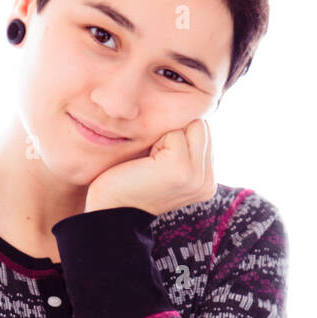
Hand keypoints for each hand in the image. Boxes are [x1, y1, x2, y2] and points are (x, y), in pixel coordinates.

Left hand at [84, 117, 214, 215]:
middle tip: (152, 162)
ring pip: (192, 124)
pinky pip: (174, 131)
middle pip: (202, 125)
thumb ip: (185, 144)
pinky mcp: (181, 170)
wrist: (109, 210)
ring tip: (150, 163)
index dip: (178, 137)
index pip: (204, 132)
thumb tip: (193, 107)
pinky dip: (156, 141)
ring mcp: (197, 178)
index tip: (158, 163)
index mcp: (207, 182)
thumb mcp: (165, 163)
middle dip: (175, 134)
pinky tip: (146, 165)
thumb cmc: (130, 182)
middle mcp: (207, 183)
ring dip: (167, 137)